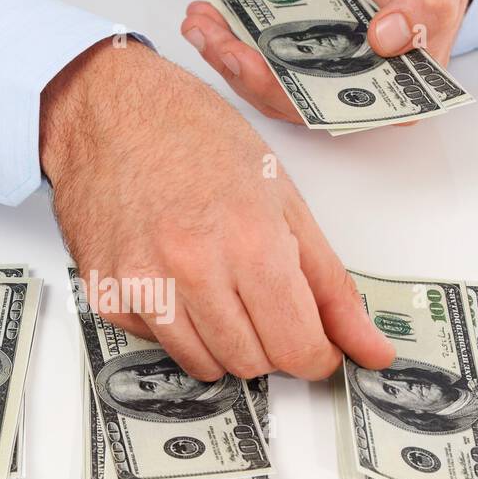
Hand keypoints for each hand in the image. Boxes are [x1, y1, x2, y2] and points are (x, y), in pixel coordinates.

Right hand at [40, 39, 394, 380]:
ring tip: (221, 286)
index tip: (316, 343)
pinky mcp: (107, 297)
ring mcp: (143, 288)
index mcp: (250, 241)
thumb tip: (370, 349)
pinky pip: (161, 345)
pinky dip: (179, 326)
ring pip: (206, 366)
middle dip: (271, 342)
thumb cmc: (196, 138)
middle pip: (253, 363)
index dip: (317, 354)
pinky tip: (176, 277)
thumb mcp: (284, 199)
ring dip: (226, 341)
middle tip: (264, 297)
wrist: (108, 112)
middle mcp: (192, 270)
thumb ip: (330, 285)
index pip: (298, 348)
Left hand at [180, 0, 473, 122]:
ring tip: (197, 19)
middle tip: (204, 31)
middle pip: (288, 97)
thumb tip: (385, 37)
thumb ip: (420, 11)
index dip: (283, 94)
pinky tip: (212, 13)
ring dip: (228, 52)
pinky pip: (268, 51)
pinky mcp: (311, 47)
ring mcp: (330, 71)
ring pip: (270, 77)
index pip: (330, 111)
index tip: (245, 63)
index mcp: (394, 93)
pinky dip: (237, 34)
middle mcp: (356, 91)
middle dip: (238, 67)